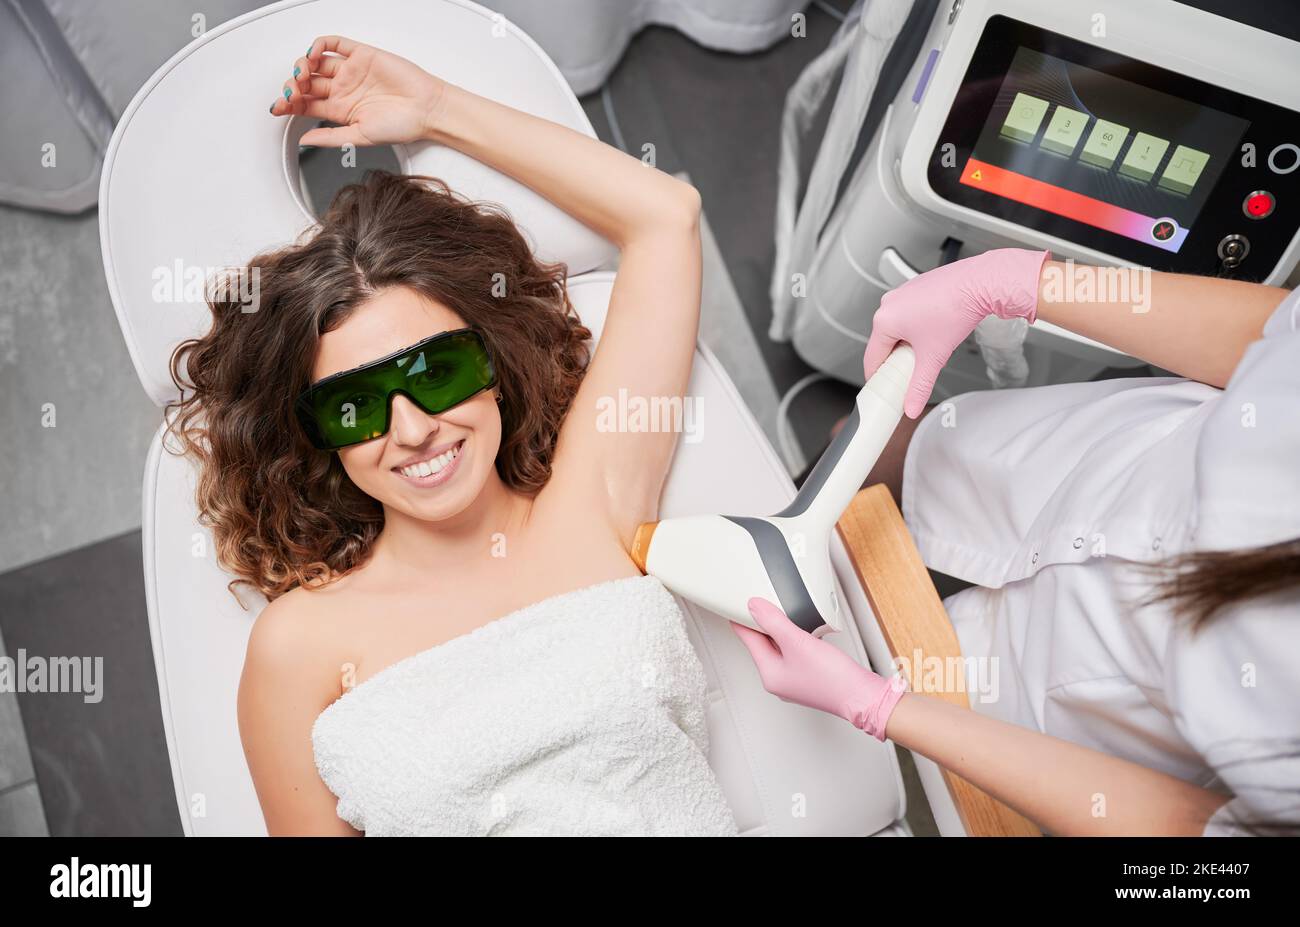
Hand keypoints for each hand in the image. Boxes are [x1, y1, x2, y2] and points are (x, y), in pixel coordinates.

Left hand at [270, 35, 447, 146]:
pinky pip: (334, 44)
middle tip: (293, 91)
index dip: (289, 104)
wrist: (426, 109)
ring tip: (302, 74)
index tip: (278, 107)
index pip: (306, 104)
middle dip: (293, 85)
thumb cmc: (401, 126)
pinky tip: (314, 55)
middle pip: (306, 82)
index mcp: (340, 110)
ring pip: (315, 62)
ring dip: (302, 65)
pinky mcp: (360, 55)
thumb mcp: (359, 137)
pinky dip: (319, 46)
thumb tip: (305, 141)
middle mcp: (343, 89)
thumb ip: (331, 138)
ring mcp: (351, 71)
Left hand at [730, 597, 906, 740]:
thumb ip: (774, 623)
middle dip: (762, 624)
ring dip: (780, 631)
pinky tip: (805, 632)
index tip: (735, 607)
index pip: (749, 641)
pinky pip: (794, 654)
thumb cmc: (832, 679)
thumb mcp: (798, 643)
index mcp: (770, 674)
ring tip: (782, 614)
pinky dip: (796, 640)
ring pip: (779, 649)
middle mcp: (779, 680)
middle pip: (763, 645)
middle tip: (761, 605)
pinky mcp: (809, 677)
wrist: (862, 697)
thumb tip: (755, 608)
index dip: (742, 620)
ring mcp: (794, 680)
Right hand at [863, 248, 1050, 417]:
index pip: (872, 358)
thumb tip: (911, 405)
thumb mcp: (933, 358)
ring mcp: (903, 293)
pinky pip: (909, 314)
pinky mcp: (917, 288)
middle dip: (896, 360)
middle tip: (913, 370)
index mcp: (884, 320)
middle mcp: (889, 304)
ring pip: (898, 328)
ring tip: (929, 349)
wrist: (979, 284)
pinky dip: (917, 327)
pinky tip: (935, 331)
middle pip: (885, 343)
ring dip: (908, 343)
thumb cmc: (955, 310)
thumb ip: (919, 386)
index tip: (884, 387)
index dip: (877, 377)